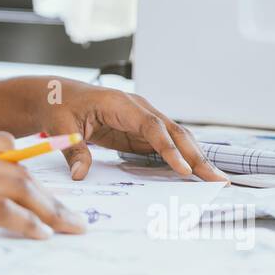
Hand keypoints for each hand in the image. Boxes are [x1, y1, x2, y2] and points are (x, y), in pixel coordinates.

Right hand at [0, 130, 88, 240]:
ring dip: (51, 211)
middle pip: (19, 167)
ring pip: (20, 186)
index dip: (27, 164)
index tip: (45, 186)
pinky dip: (28, 223)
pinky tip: (42, 235)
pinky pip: (3, 211)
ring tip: (71, 229)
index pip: (0, 143)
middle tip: (73, 216)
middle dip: (51, 194)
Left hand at [37, 81, 226, 181]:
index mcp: (120, 104)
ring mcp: (141, 120)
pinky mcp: (139, 132)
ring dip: (195, 158)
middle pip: (173, 131)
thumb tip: (80, 174)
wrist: (57, 96)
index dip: (169, 148)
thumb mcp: (60, 127)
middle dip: (196, 155)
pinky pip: (165, 146)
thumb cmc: (59, 106)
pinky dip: (181, 159)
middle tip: (217, 178)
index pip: (152, 127)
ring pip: (175, 138)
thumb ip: (73, 150)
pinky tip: (194, 175)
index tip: (184, 170)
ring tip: (215, 179)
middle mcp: (137, 109)